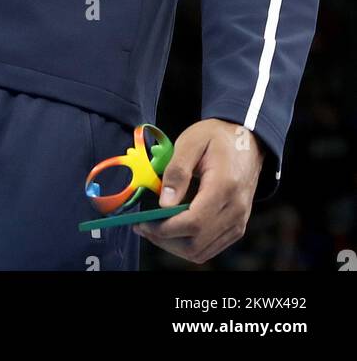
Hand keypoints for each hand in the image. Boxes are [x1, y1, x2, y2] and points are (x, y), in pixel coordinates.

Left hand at [133, 118, 264, 264]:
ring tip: (154, 229)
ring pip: (201, 251)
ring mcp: (239, 221)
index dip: (164, 229)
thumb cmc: (217, 137)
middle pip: (196, 243)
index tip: (142, 222)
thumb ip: (177, 171)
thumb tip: (164, 204)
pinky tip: (172, 229)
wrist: (246, 140)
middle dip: (165, 240)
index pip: (193, 223)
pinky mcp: (237, 227)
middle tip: (143, 227)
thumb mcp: (191, 142)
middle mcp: (236, 210)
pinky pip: (209, 248)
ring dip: (174, 246)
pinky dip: (187, 244)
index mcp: (225, 187)